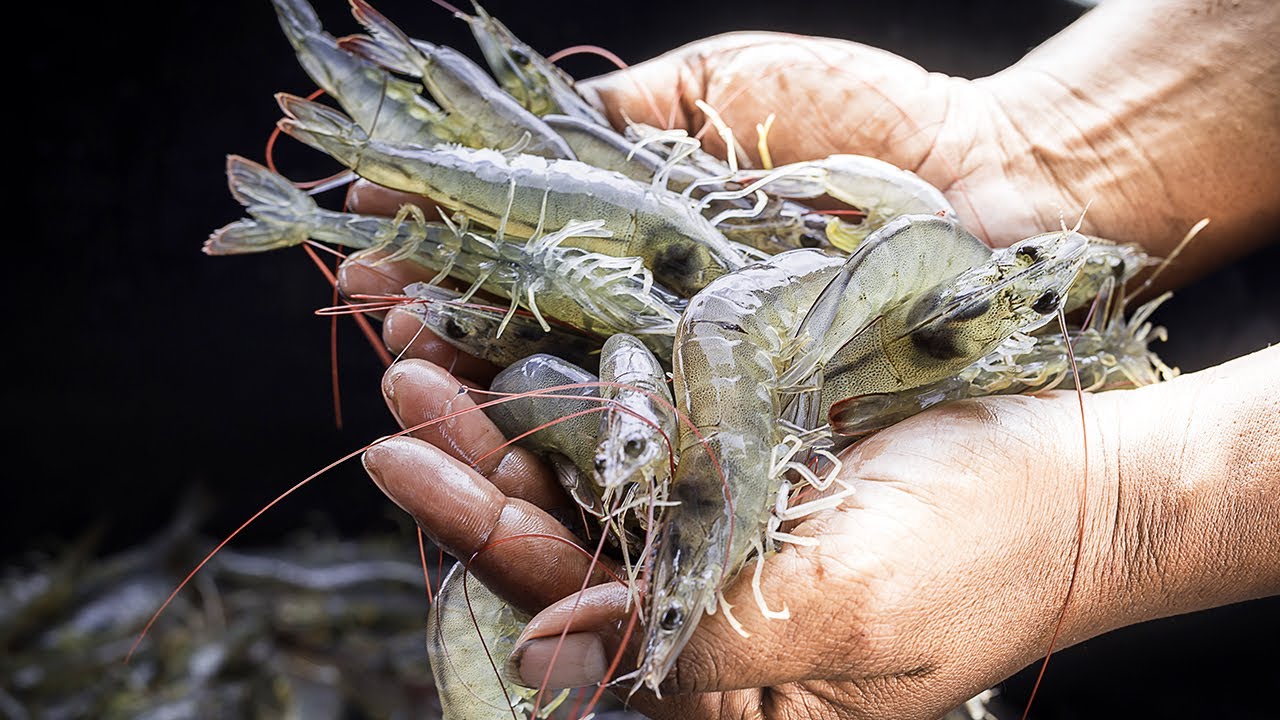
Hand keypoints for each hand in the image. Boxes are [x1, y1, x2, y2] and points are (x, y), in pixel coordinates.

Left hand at [359, 358, 1107, 718]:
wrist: (1079, 478)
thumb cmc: (985, 556)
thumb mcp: (844, 611)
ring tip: (437, 341)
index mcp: (709, 678)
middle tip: (404, 372)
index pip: (560, 603)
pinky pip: (637, 428)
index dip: (475, 528)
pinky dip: (580, 380)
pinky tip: (530, 332)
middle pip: (551, 536)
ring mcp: (710, 533)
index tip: (402, 456)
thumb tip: (546, 655)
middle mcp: (692, 609)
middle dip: (471, 456)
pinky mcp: (735, 466)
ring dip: (508, 410)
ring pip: (581, 477)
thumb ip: (696, 640)